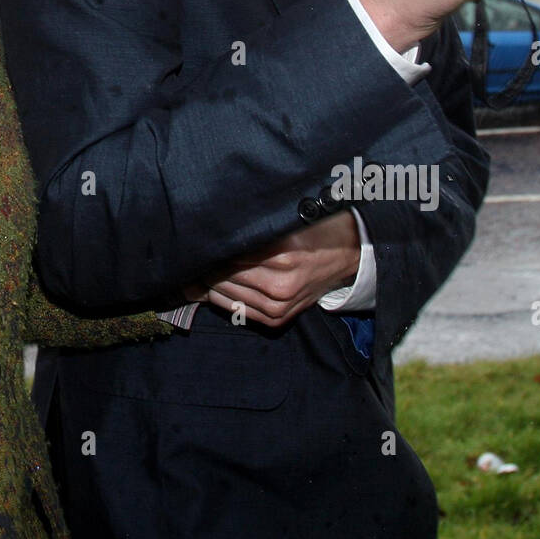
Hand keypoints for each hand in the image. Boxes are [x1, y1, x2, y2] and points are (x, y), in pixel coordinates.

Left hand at [183, 212, 360, 328]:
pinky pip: (236, 309)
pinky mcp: (278, 319)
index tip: (196, 238)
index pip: (229, 254)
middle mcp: (281, 285)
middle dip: (206, 265)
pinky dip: (221, 297)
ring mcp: (280, 306)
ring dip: (209, 282)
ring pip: (225, 295)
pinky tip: (214, 285)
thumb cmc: (313, 229)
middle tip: (192, 253)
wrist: (346, 254)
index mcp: (283, 256)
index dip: (210, 246)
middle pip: (223, 276)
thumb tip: (210, 233)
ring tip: (200, 268)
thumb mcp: (286, 219)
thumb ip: (251, 225)